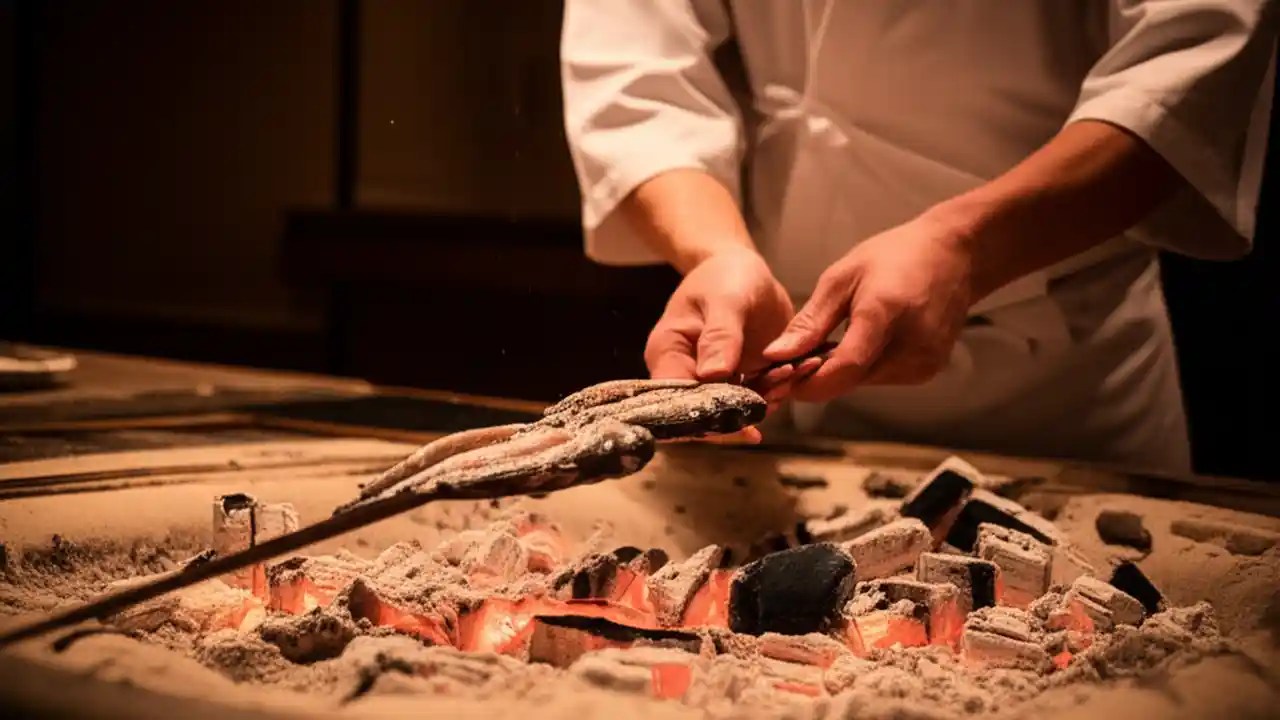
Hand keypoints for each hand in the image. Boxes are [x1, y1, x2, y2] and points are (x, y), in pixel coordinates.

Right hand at [646, 247, 793, 441]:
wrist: (742, 270)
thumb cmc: (724, 276)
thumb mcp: (724, 298)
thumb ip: (720, 335)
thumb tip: (714, 375)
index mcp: (668, 354)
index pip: (677, 401)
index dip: (705, 419)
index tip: (740, 418)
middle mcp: (686, 375)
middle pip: (705, 415)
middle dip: (744, 411)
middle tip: (779, 388)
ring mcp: (714, 382)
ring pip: (736, 411)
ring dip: (766, 400)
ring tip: (793, 373)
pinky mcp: (740, 382)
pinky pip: (757, 398)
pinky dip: (778, 390)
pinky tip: (800, 371)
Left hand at [762, 214, 976, 401]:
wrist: (956, 257)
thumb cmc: (894, 257)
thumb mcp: (842, 277)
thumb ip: (810, 322)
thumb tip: (774, 356)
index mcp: (885, 314)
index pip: (843, 368)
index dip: (807, 381)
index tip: (779, 377)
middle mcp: (910, 345)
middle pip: (849, 380)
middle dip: (816, 375)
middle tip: (796, 354)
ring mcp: (923, 362)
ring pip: (862, 382)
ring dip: (840, 370)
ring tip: (833, 339)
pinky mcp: (928, 371)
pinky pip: (880, 378)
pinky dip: (862, 367)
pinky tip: (861, 342)